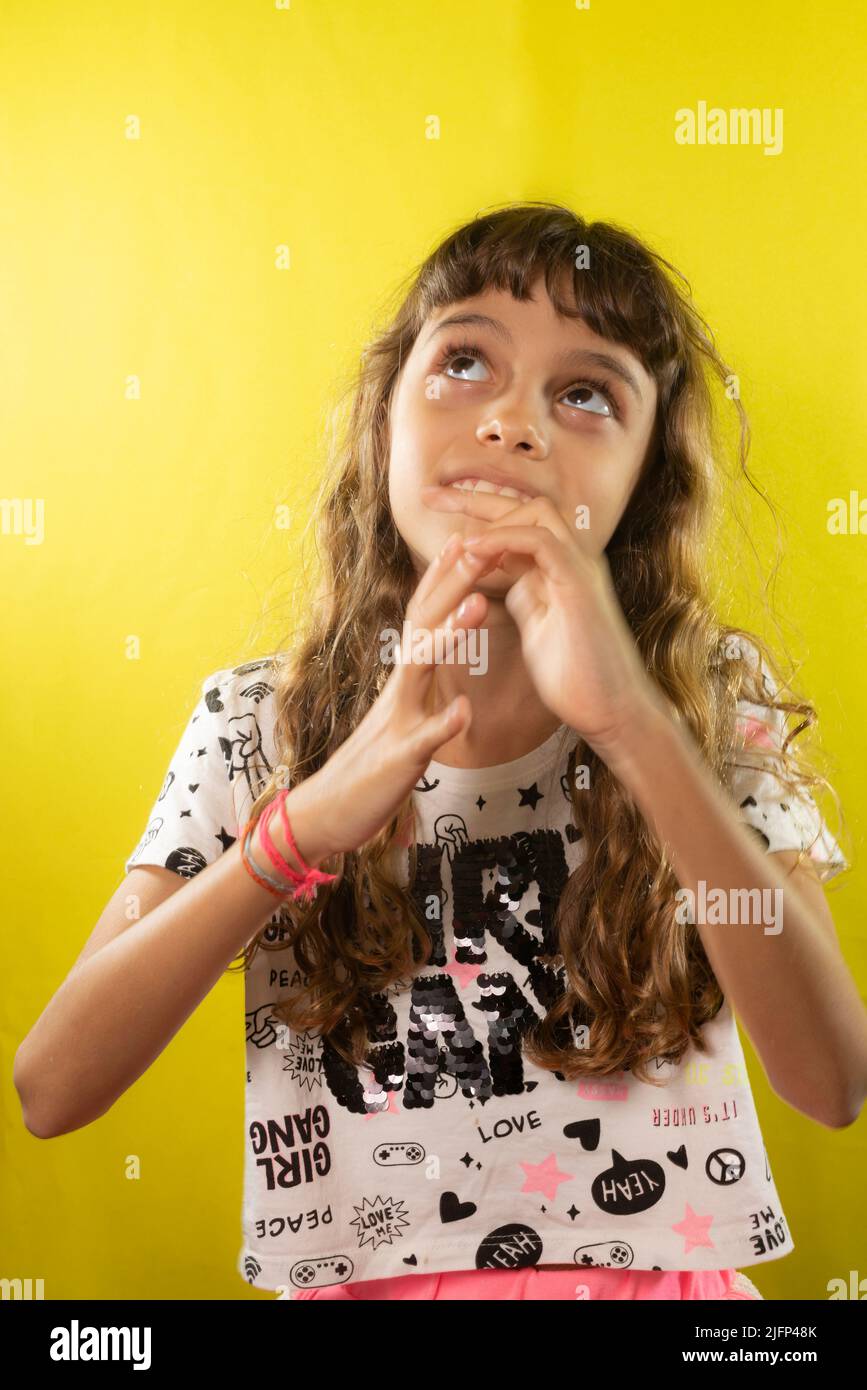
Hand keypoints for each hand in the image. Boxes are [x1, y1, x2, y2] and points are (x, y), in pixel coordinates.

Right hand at [282, 531, 502, 858]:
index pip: (424, 620)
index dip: (445, 581)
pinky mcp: (398, 762)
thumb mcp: (405, 724)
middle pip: (423, 628)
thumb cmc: (370, 770)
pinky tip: (464, 712)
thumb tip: (452, 670)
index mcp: (404, 683)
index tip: (468, 542)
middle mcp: (397, 693)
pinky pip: (422, 741)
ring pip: (420, 672)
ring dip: (449, 636)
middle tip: (478, 546)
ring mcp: (396, 724)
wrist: (328, 814)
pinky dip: (442, 725)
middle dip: (451, 586)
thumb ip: (425, 696)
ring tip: (480, 605)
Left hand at [420, 485, 664, 761]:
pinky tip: (472, 550)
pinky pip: (541, 542)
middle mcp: (574, 559)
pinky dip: (504, 540)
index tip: (436, 509)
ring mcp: (581, 568)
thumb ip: (523, 595)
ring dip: (487, 513)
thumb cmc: (576, 674)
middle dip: (474, 497)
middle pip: (526, 504)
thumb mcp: (537, 624)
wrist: (612, 708)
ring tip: (446, 519)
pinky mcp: (580, 585)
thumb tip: (496, 576)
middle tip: (428, 496)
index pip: (519, 520)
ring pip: (537, 512)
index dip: (477, 511)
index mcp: (561, 567)